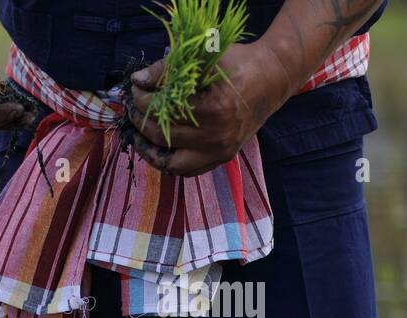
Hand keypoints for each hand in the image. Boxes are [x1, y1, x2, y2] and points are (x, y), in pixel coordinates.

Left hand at [125, 39, 294, 176]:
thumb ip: (168, 69)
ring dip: (148, 149)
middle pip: (162, 136)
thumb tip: (137, 81)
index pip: (162, 111)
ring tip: (137, 133)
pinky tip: (155, 146)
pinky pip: (186, 170)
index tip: (134, 90)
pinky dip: (166, 161)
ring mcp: (220, 151)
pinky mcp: (222, 158)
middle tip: (133, 108)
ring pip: (170, 163)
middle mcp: (217, 137)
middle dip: (141, 121)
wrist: (274, 77)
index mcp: (214, 109)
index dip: (142, 100)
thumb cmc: (239, 62)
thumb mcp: (205, 57)